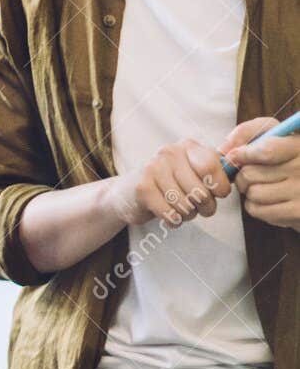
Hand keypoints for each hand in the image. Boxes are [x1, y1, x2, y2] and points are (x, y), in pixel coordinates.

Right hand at [106, 139, 231, 228]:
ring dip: (187, 215)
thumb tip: (239, 164)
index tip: (216, 193)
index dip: (219, 187)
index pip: (212, 166)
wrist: (129, 194)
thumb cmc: (171, 184)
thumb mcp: (194, 171)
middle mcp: (170, 152)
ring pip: (186, 206)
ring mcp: (153, 168)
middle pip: (201, 191)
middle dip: (204, 207)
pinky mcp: (142, 188)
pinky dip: (173, 221)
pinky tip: (166, 213)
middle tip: (197, 206)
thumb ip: (216, 168)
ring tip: (179, 207)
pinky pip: (171, 215)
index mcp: (187, 146)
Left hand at [222, 117, 299, 232]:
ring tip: (261, 186)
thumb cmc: (284, 154)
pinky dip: (255, 206)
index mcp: (298, 145)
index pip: (266, 151)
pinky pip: (258, 210)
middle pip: (250, 174)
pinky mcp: (297, 213)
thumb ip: (246, 132)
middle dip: (242, 174)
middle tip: (250, 174)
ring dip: (249, 191)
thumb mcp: (272, 133)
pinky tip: (266, 199)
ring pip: (252, 193)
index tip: (234, 156)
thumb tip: (225, 150)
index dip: (243, 155)